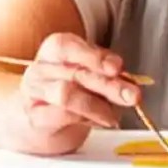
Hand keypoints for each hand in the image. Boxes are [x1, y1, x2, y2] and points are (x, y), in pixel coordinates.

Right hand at [10, 32, 140, 154]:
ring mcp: (35, 92)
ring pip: (66, 95)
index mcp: (56, 48)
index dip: (94, 56)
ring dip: (97, 106)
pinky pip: (62, 116)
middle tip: (132, 96)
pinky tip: (99, 121)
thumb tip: (126, 79)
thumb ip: (106, 71)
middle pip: (76, 73)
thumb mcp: (90, 72)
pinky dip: (86, 119)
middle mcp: (41, 67)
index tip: (117, 68)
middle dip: (109, 85)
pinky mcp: (35, 116)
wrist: (40, 118)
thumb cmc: (70, 88)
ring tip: (114, 115)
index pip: (69, 46)